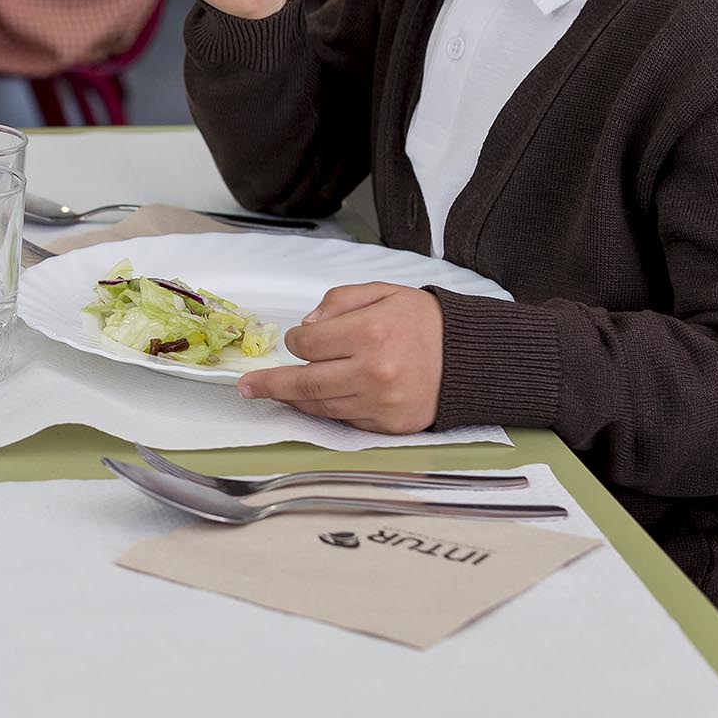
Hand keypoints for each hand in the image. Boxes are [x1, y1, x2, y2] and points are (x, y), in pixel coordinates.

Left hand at [237, 282, 443, 432]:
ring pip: (322, 407)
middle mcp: (373, 372)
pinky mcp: (391, 425)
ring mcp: (382, 403)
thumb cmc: (424, 321)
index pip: (307, 345)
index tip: (300, 339)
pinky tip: (314, 403)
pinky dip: (328, 411)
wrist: (470, 356)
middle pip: (305, 384)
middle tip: (246, 388)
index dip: (297, 341)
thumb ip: (339, 301)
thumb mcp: (382, 292)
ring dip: (294, 401)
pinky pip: (347, 421)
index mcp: (369, 333)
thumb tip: (307, 324)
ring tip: (273, 395)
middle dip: (271, 385)